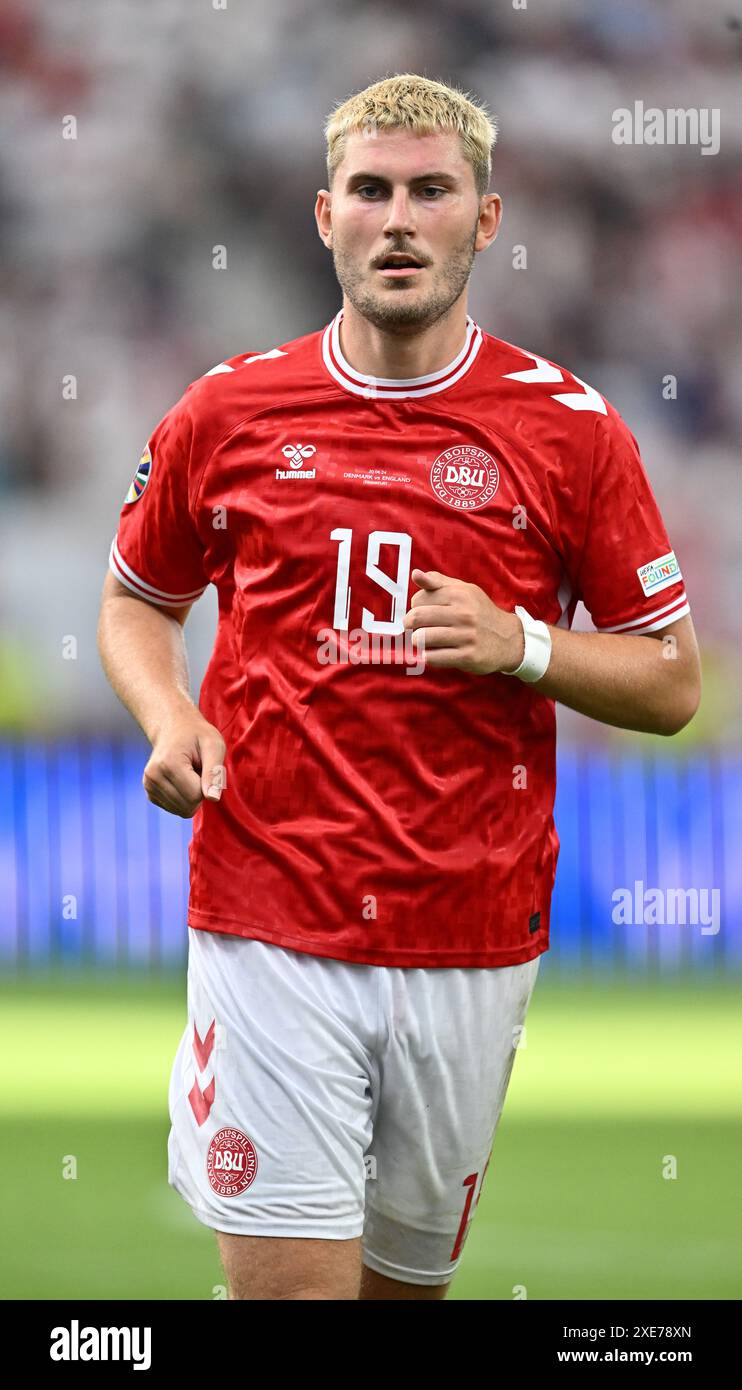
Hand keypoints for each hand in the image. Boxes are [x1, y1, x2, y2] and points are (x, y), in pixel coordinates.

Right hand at [142, 709, 226, 817]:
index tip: (204, 766)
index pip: (196, 795)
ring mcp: (148, 786)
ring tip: (189, 774)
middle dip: (200, 793)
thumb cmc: (197, 735)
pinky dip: (184, 798)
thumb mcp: (214, 745)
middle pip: (188, 807)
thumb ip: (214, 772)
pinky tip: (182, 780)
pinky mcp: (150, 793)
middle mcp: (153, 776)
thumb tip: (213, 799)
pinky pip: (175, 809)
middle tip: (198, 771)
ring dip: (192, 796)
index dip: (208, 785)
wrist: (173, 728)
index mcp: (168, 764)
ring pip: (182, 811)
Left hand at [402, 569, 524, 673]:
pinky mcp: (468, 656)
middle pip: (417, 618)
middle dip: (410, 625)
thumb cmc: (479, 613)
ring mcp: (466, 636)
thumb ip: (438, 582)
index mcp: (460, 594)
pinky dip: (428, 656)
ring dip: (418, 641)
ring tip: (425, 640)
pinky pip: (433, 657)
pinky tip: (435, 652)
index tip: (421, 612)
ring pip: (422, 638)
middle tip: (415, 628)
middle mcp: (464, 614)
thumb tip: (415, 574)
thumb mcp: (463, 591)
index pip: (418, 599)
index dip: (414, 607)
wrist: (509, 639)